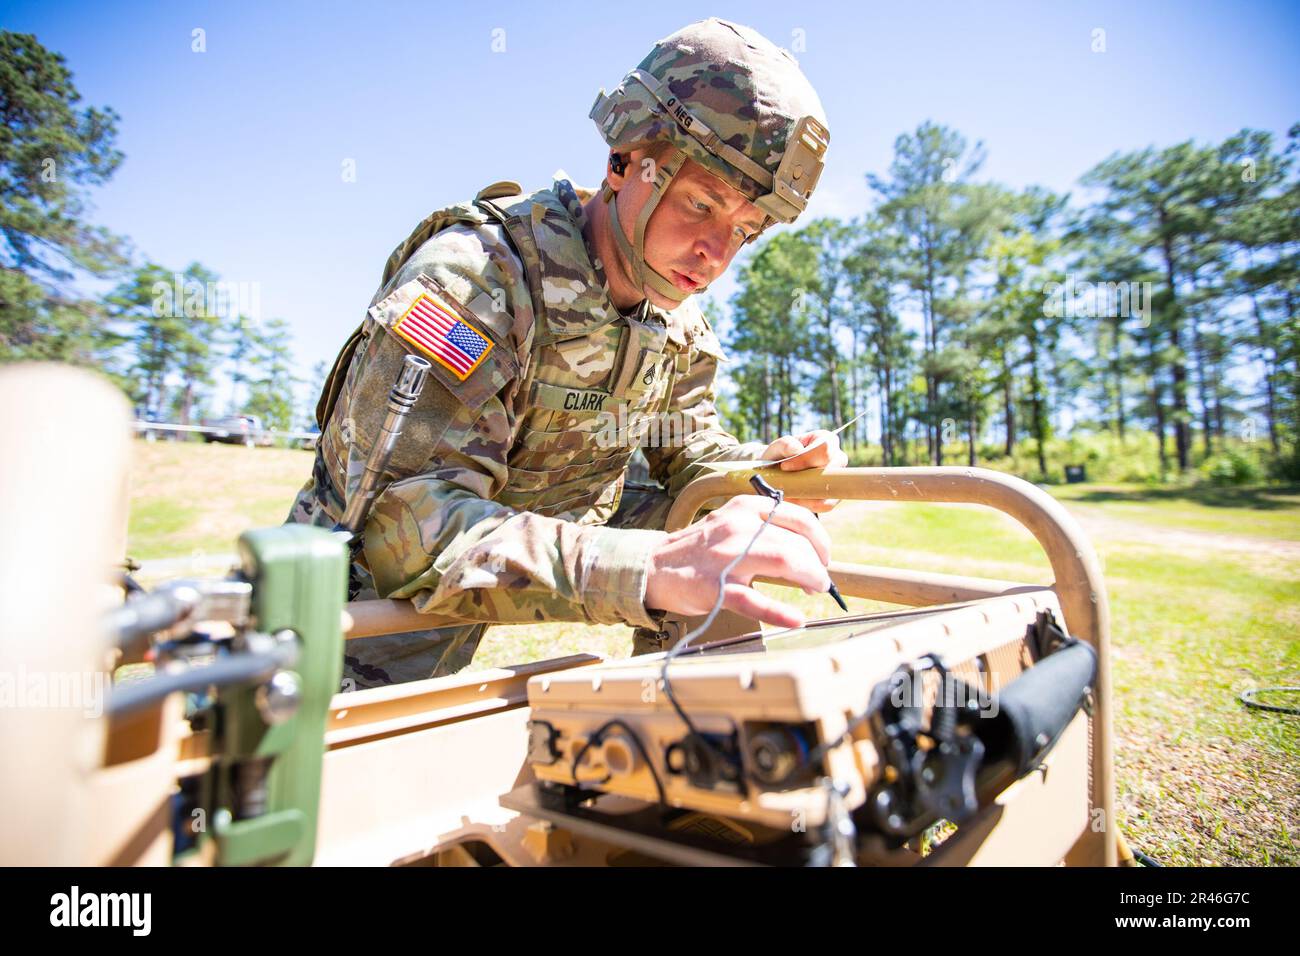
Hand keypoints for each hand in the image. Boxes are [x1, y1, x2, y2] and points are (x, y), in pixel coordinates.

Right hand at [644, 495, 832, 629]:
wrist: (654, 567)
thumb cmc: (701, 550)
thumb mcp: (732, 524)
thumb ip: (766, 528)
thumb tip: (808, 547)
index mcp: (745, 509)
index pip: (800, 517)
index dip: (820, 540)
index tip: (823, 557)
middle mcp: (737, 527)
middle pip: (796, 542)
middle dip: (817, 565)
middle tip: (819, 582)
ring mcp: (726, 557)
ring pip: (783, 560)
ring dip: (810, 578)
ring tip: (814, 591)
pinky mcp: (715, 588)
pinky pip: (753, 600)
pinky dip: (779, 613)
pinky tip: (796, 620)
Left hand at [759, 429, 848, 511]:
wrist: (775, 474)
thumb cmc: (778, 457)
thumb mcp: (777, 447)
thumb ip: (784, 444)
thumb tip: (796, 449)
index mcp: (825, 440)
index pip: (825, 449)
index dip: (806, 459)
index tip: (784, 467)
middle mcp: (837, 457)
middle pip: (832, 470)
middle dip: (807, 478)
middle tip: (787, 481)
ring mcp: (837, 478)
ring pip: (830, 489)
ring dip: (807, 493)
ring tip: (789, 490)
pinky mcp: (833, 496)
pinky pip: (826, 504)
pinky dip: (808, 504)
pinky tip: (794, 498)